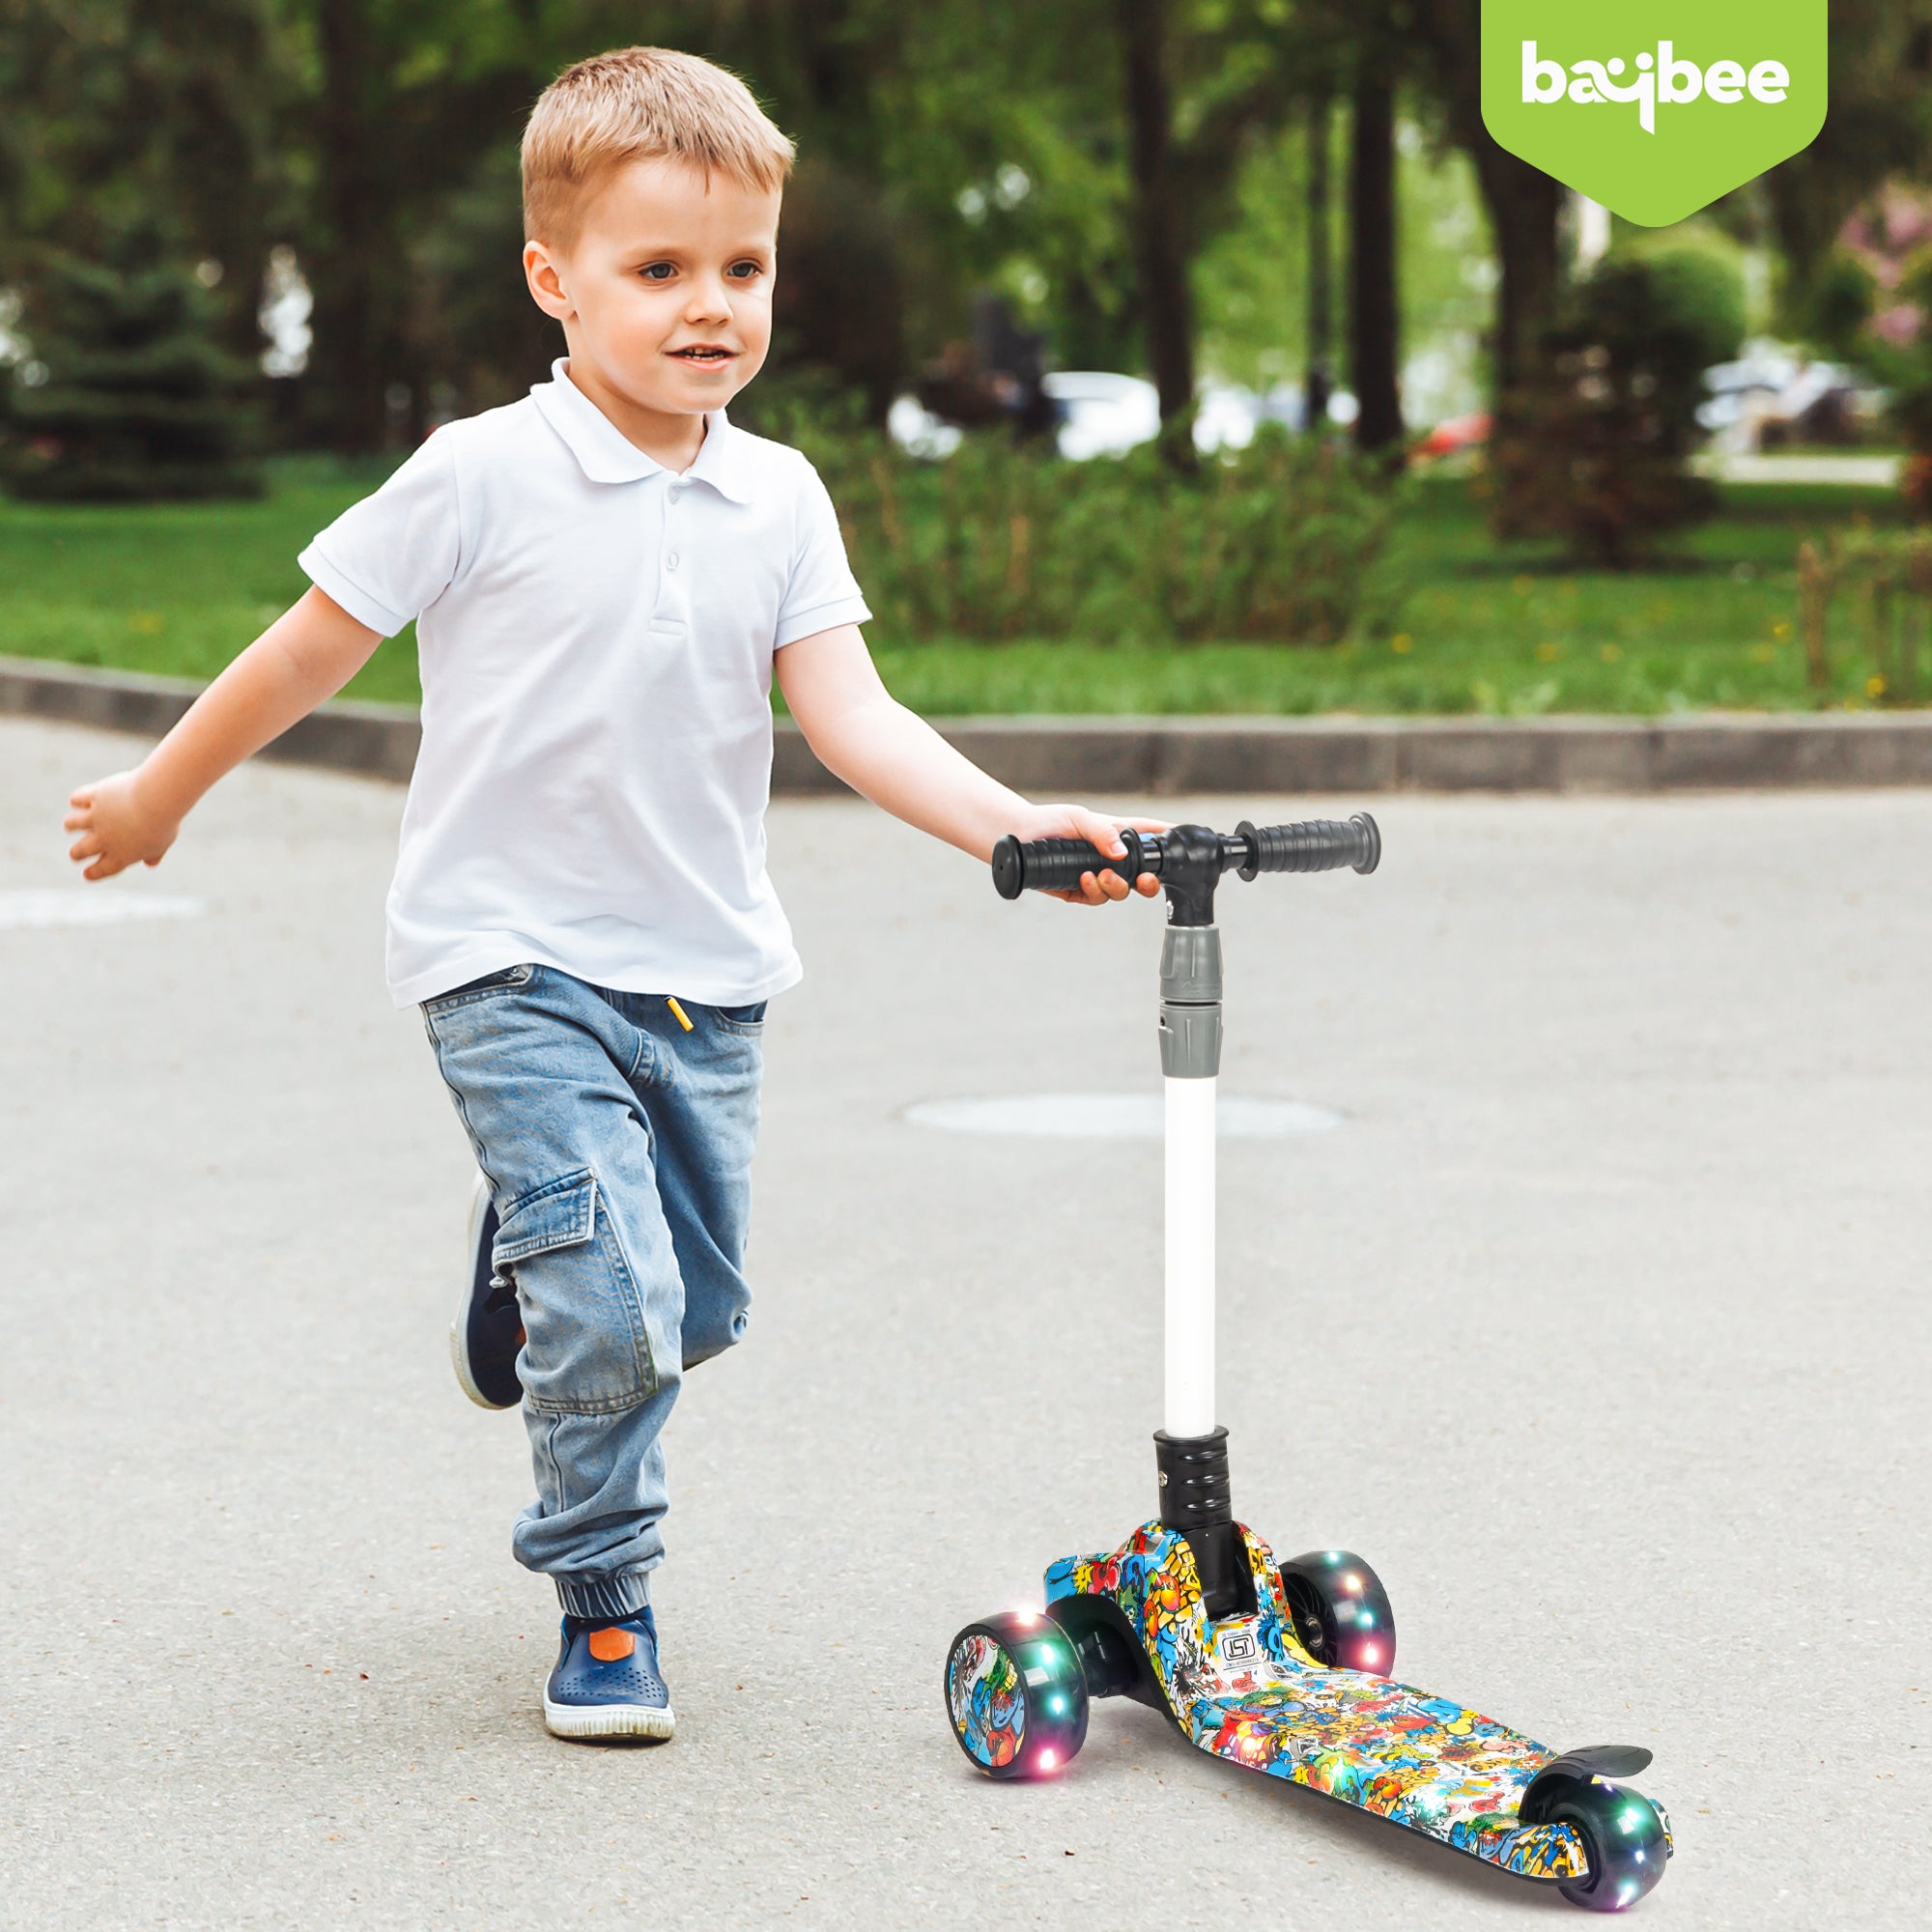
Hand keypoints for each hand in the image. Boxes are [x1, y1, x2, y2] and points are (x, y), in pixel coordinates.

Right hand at [64, 769, 180, 879]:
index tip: (86, 875)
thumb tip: (151, 864)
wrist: (156, 800)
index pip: (103, 869)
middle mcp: (104, 839)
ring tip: (70, 825)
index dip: (94, 873)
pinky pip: (77, 799)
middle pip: (81, 850)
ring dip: (70, 824)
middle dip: (77, 853)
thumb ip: (154, 854)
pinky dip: (77, 800)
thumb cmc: (165, 822)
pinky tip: (79, 801)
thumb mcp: (163, 843)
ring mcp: (97, 817)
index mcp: (122, 855)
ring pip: (72, 823)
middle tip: (74, 854)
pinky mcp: (95, 796)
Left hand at [1007, 803, 1167, 905]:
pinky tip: (1084, 880)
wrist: (1017, 839)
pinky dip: (1095, 891)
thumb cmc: (1048, 822)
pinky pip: (1096, 899)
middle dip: (1150, 882)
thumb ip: (1102, 832)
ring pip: (1121, 891)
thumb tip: (1122, 853)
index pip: (1149, 835)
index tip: (1184, 839)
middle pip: (1143, 875)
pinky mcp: (1079, 891)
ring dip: (1116, 886)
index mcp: (1115, 834)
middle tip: (1146, 881)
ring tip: (1101, 876)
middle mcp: (1109, 858)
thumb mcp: (1078, 818)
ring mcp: (1096, 876)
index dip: (1168, 838)